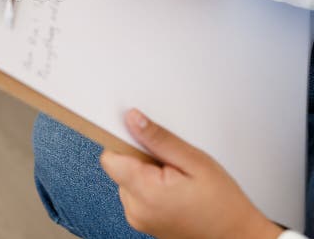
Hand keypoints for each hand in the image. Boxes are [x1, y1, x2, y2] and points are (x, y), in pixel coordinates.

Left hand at [100, 109, 282, 238]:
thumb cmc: (223, 204)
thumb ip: (159, 139)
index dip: (124, 142)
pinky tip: (173, 190)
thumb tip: (132, 119)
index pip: (110, 156)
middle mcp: (135, 208)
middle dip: (141, 158)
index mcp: (145, 193)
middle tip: (172, 163)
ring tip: (176, 179)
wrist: (236, 236)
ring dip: (146, 173)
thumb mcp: (195, 161)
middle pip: (119, 166)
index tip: (141, 137)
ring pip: (127, 178)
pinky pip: (135, 193)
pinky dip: (149, 186)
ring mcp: (137, 217)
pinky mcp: (142, 221)